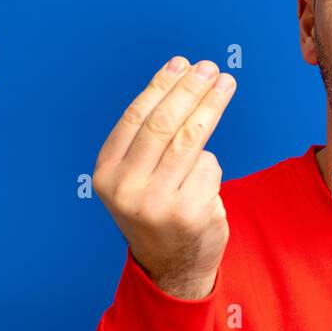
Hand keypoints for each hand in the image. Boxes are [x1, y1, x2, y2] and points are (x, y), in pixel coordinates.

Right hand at [92, 57, 236, 298]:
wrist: (170, 267)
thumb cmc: (156, 210)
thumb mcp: (135, 178)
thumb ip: (147, 139)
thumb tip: (181, 80)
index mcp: (106, 174)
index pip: (136, 117)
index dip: (161, 86)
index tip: (182, 63)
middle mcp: (127, 189)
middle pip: (164, 124)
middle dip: (190, 90)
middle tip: (210, 68)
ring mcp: (158, 204)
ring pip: (190, 141)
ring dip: (211, 106)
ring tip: (225, 84)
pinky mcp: (190, 214)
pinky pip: (209, 169)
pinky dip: (211, 166)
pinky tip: (204, 178)